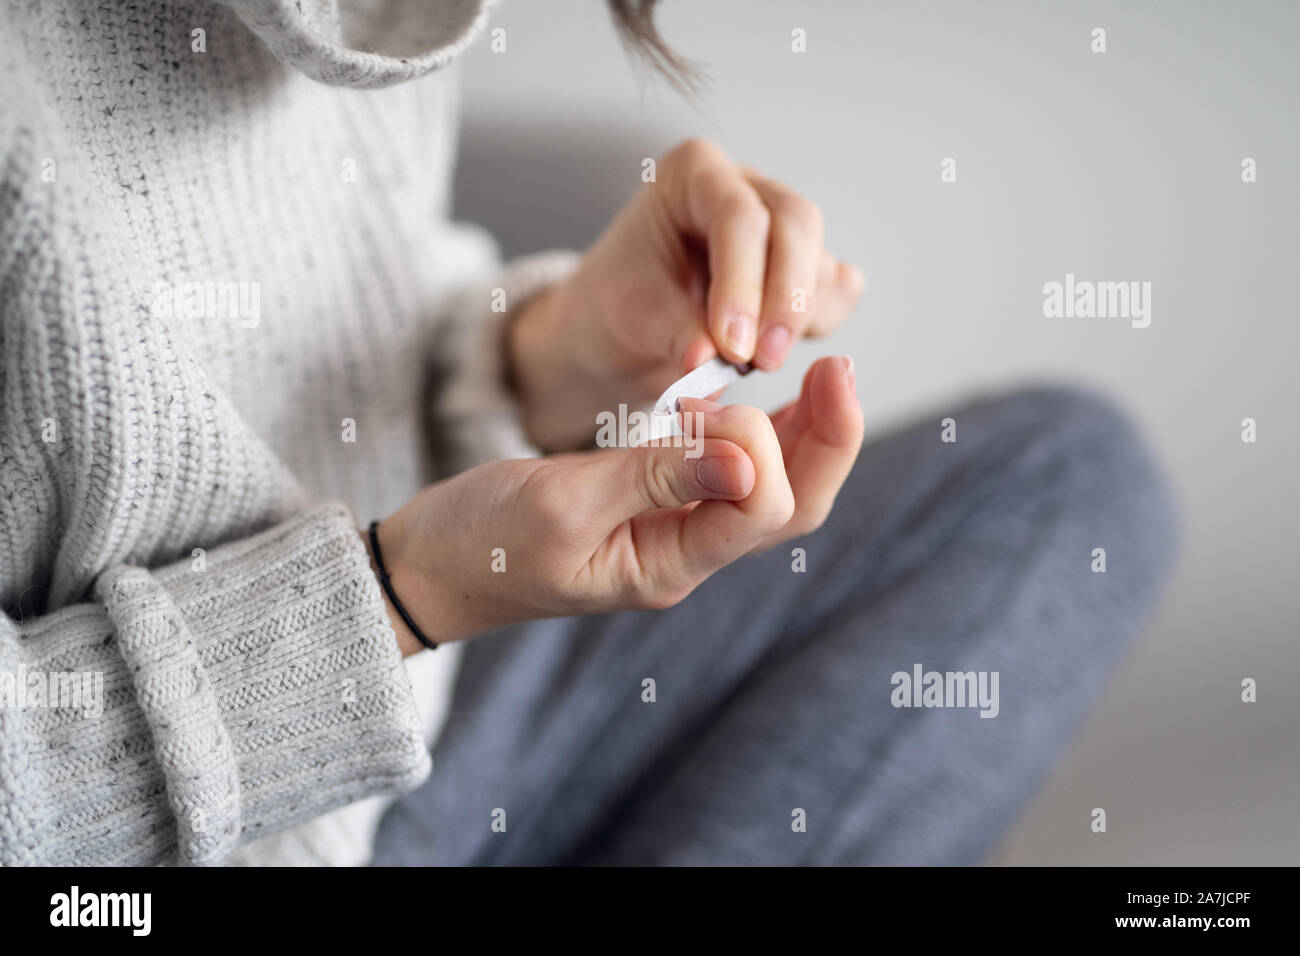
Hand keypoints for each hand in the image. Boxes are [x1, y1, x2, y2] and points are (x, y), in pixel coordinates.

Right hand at [371, 353, 862, 653]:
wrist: (431, 567)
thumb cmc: (481, 544)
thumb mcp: (559, 505)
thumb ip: (651, 475)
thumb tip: (746, 451)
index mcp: (667, 565)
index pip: (761, 508)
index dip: (769, 445)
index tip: (723, 398)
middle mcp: (686, 553)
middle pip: (789, 504)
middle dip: (826, 437)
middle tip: (838, 365)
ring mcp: (675, 532)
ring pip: (768, 486)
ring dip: (800, 429)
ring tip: (817, 371)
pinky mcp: (655, 506)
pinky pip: (726, 472)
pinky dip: (749, 429)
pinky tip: (747, 391)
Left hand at [509, 138, 864, 452]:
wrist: (624, 328)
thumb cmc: (619, 304)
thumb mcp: (631, 317)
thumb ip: (675, 334)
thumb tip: (712, 362)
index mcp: (692, 174)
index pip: (737, 215)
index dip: (743, 282)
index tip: (734, 346)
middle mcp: (746, 186)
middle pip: (796, 223)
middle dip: (786, 299)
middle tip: (763, 363)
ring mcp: (781, 223)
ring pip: (820, 259)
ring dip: (799, 318)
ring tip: (751, 363)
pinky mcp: (805, 263)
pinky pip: (836, 288)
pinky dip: (817, 322)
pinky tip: (773, 347)